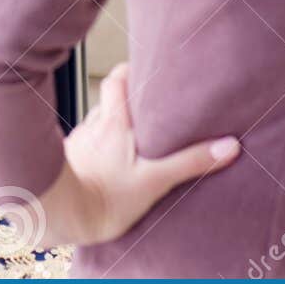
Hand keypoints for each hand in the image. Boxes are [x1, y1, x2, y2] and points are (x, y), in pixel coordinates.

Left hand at [46, 62, 240, 246]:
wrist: (56, 216)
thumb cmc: (104, 199)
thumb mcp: (154, 181)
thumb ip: (190, 162)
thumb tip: (229, 146)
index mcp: (114, 123)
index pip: (118, 80)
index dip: (131, 70)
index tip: (148, 67)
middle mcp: (93, 126)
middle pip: (108, 98)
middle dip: (125, 96)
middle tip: (146, 102)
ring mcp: (78, 143)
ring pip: (97, 122)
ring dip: (112, 123)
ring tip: (132, 134)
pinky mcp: (68, 161)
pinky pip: (86, 145)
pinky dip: (98, 146)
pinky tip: (109, 161)